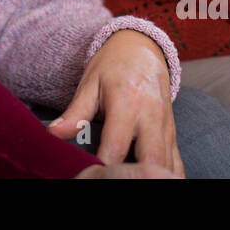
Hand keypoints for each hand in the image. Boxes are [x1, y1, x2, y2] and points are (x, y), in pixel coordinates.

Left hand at [48, 29, 183, 177]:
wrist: (142, 48)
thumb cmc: (112, 66)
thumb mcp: (90, 83)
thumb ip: (76, 112)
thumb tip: (53, 133)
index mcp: (127, 103)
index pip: (116, 146)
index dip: (104, 165)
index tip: (91, 174)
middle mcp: (151, 117)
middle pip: (151, 160)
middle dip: (134, 176)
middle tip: (114, 181)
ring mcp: (166, 126)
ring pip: (167, 165)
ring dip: (151, 177)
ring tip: (130, 181)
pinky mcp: (172, 133)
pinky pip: (176, 162)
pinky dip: (168, 175)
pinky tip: (154, 180)